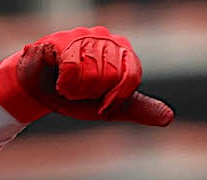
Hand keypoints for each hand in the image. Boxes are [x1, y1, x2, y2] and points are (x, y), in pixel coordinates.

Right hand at [0, 26, 173, 126]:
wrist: (39, 90)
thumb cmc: (76, 95)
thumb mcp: (110, 107)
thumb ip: (138, 109)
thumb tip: (168, 117)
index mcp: (123, 53)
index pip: (130, 76)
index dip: (115, 96)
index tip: (101, 102)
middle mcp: (106, 39)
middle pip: (110, 76)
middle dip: (92, 93)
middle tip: (80, 91)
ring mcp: (84, 36)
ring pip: (90, 71)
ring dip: (76, 89)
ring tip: (68, 84)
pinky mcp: (61, 40)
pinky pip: (70, 66)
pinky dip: (63, 82)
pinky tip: (58, 78)